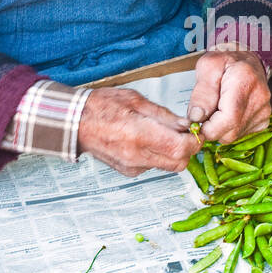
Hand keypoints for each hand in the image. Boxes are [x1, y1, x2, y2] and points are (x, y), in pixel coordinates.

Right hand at [77, 87, 200, 175]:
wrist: (75, 123)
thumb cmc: (102, 106)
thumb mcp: (136, 100)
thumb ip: (164, 115)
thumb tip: (186, 125)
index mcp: (139, 134)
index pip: (180, 149)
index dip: (195, 142)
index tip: (196, 131)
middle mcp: (136, 156)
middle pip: (179, 163)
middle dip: (188, 149)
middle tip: (184, 133)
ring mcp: (132, 166)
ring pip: (168, 166)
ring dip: (173, 152)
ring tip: (163, 133)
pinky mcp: (129, 171)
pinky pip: (154, 166)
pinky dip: (158, 155)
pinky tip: (147, 140)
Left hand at [187, 50, 270, 144]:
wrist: (247, 62)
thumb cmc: (225, 62)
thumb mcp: (207, 67)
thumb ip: (201, 93)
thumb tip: (197, 117)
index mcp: (245, 81)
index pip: (228, 119)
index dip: (208, 127)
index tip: (196, 120)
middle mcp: (260, 99)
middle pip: (230, 132)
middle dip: (211, 127)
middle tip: (206, 110)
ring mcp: (264, 112)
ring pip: (233, 136)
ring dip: (220, 128)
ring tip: (218, 107)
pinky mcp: (263, 121)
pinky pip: (240, 134)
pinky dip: (229, 128)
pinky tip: (228, 111)